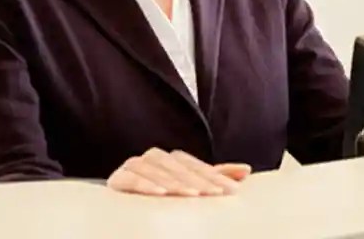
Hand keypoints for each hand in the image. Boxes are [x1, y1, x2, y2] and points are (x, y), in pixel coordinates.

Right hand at [106, 148, 251, 196]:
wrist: (122, 206)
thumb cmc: (163, 194)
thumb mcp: (191, 186)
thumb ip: (216, 176)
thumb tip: (247, 170)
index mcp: (173, 158)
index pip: (197, 166)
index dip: (216, 177)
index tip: (232, 191)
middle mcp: (154, 157)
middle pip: (179, 166)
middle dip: (199, 180)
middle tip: (215, 194)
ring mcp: (134, 165)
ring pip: (157, 170)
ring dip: (175, 182)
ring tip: (191, 194)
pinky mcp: (117, 178)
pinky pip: (130, 178)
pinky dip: (144, 184)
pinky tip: (160, 193)